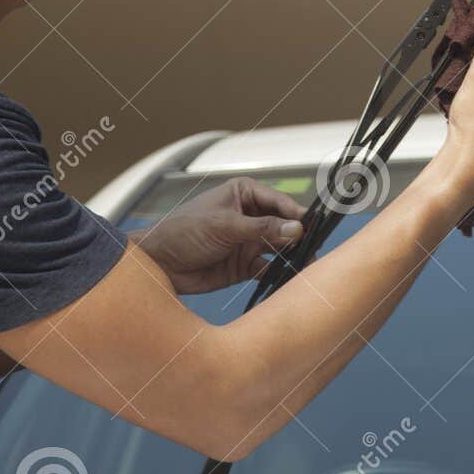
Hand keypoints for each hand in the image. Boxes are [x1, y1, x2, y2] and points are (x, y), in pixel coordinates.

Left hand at [137, 177, 307, 294]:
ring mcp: (249, 241)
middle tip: (316, 248)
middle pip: (284, 225)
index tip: (313, 226)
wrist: (158, 264)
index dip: (296, 214)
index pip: (279, 201)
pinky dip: (279, 273)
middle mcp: (251, 216)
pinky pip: (269, 268)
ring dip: (293, 255)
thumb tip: (296, 228)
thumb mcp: (224, 225)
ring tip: (308, 265)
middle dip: (299, 236)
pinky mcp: (245, 265)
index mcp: (244, 194)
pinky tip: (289, 279)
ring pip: (280, 247)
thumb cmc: (183, 231)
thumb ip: (261, 228)